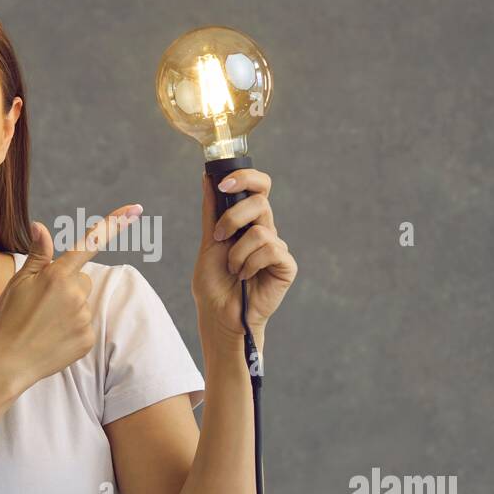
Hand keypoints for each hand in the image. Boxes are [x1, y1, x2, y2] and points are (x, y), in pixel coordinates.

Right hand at [0, 203, 141, 395]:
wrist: (5, 363)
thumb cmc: (6, 319)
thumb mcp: (18, 282)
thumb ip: (38, 255)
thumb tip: (41, 226)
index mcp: (58, 276)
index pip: (90, 243)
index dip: (114, 223)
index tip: (136, 208)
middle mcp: (76, 295)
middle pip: (83, 279)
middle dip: (67, 286)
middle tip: (41, 304)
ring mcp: (84, 318)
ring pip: (83, 303)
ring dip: (69, 308)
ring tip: (43, 323)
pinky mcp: (88, 340)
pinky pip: (85, 325)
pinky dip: (72, 329)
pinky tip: (52, 338)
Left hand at [192, 169, 296, 344]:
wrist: (219, 315)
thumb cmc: (213, 284)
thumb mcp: (208, 242)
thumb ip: (211, 211)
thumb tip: (207, 178)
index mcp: (248, 222)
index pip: (257, 187)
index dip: (245, 178)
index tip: (222, 183)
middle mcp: (265, 231)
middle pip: (260, 201)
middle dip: (233, 216)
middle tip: (219, 236)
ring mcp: (276, 248)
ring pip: (260, 230)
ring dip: (237, 252)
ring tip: (232, 269)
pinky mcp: (286, 265)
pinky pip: (270, 249)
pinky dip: (250, 263)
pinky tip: (244, 277)